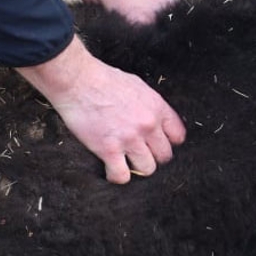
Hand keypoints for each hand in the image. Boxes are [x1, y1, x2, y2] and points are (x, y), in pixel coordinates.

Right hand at [17, 37, 185, 183]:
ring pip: (147, 169)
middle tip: (139, 153)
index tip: (157, 143)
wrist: (78, 81)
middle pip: (165, 156)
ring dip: (137, 167)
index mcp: (157, 108)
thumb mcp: (137, 86)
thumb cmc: (103, 79)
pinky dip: (116, 176)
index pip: (178, 136)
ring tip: (125, 161)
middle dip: (153, 156)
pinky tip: (111, 169)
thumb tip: (154, 118)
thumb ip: (150, 105)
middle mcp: (148, 125)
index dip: (168, 142)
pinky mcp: (109, 150)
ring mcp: (130, 139)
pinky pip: (122, 176)